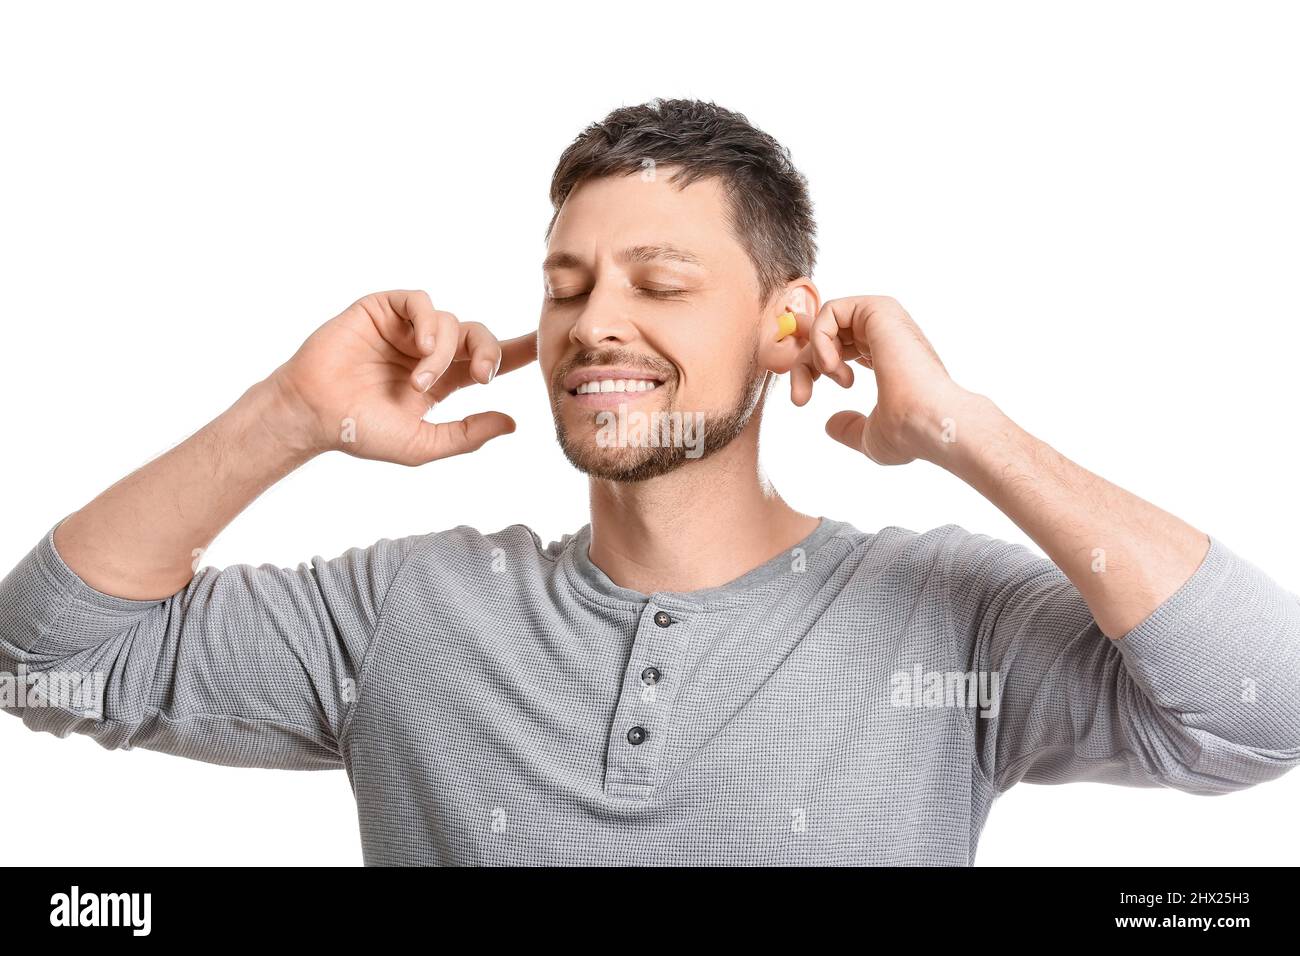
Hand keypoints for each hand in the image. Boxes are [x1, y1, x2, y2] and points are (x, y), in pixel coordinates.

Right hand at [264, 290, 536, 464]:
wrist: (313, 414)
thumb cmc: (362, 432)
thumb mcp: (423, 444)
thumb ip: (467, 435)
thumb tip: (513, 423)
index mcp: (442, 379)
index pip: (488, 359)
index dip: (516, 351)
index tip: (544, 349)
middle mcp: (428, 349)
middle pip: (478, 335)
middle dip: (490, 353)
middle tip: (484, 376)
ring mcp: (405, 328)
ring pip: (451, 321)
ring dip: (444, 351)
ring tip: (421, 382)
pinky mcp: (382, 309)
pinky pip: (420, 301)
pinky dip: (429, 323)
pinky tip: (422, 350)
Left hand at [787, 295, 976, 465]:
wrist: (929, 421)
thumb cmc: (910, 432)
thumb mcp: (871, 436)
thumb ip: (850, 428)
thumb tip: (830, 424)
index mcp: (887, 358)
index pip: (839, 346)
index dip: (811, 365)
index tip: (800, 397)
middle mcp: (887, 336)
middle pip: (826, 335)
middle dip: (803, 365)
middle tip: (799, 399)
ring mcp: (885, 321)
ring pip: (826, 320)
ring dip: (813, 352)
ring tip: (828, 378)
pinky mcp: (880, 310)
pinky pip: (831, 309)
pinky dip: (819, 337)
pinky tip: (831, 366)